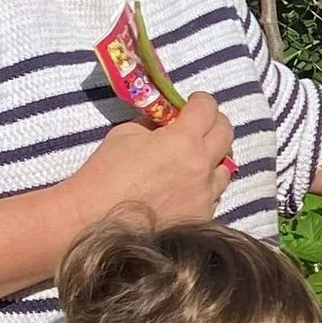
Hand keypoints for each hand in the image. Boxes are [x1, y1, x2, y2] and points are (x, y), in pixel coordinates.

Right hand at [70, 93, 235, 230]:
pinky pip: (213, 196)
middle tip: (201, 124)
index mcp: (183, 140)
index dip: (202, 101)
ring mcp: (205, 195)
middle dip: (215, 123)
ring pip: (225, 169)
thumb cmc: (105, 174)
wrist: (95, 221)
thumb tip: (164, 122)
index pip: (208, 109)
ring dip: (213, 159)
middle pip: (226, 134)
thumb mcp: (124, 134)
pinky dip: (204, 187)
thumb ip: (151, 124)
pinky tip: (187, 189)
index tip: (194, 102)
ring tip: (196, 160)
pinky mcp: (201, 219)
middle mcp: (202, 166)